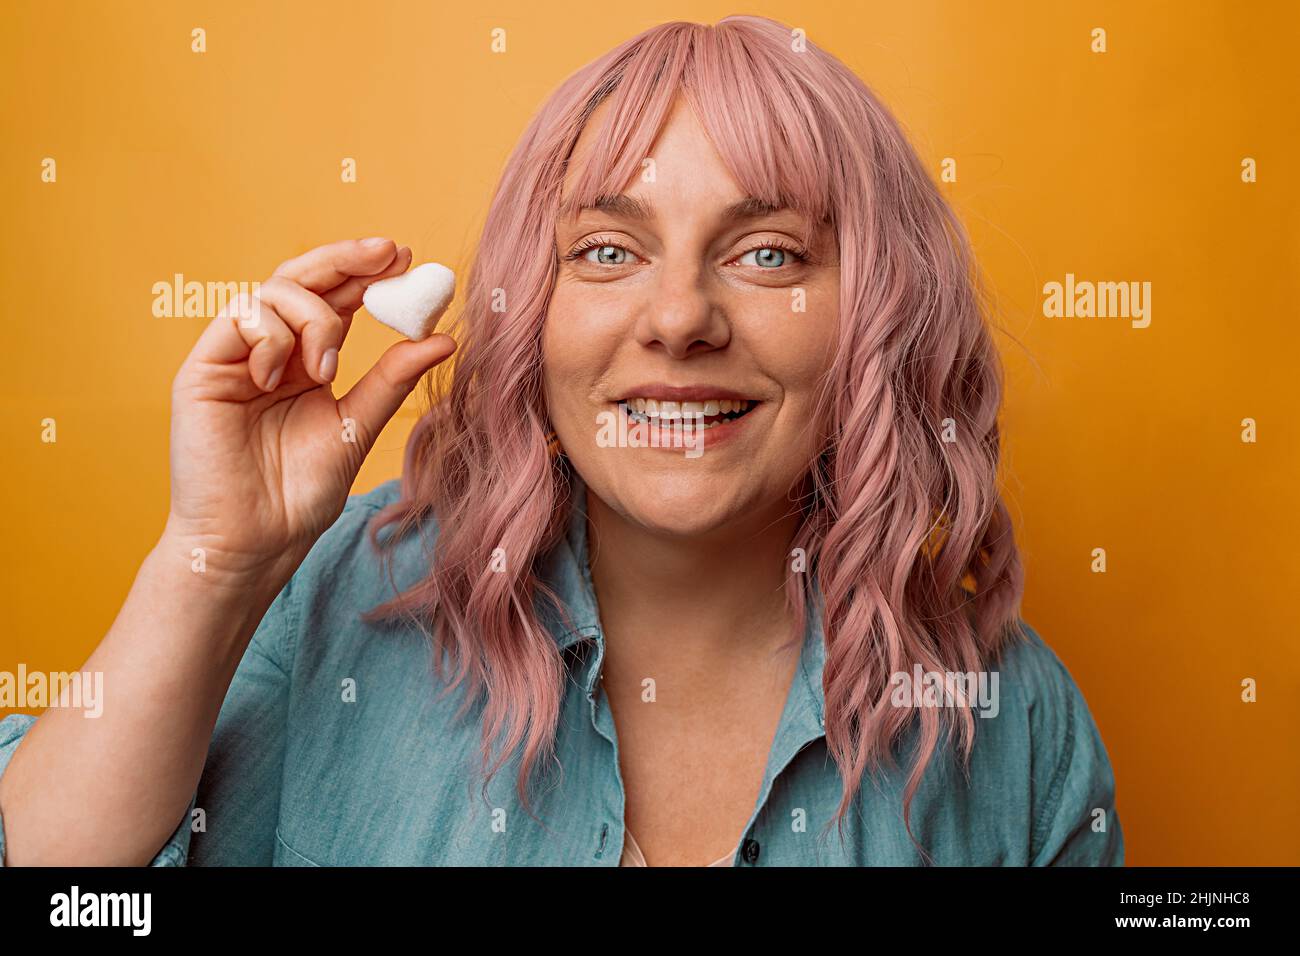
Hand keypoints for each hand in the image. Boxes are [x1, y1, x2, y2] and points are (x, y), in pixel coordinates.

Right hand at [164, 238, 454, 584]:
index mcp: (306, 362)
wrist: (254, 541)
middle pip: (301, 279)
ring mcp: (235, 357)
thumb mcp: (357, 427)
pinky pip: (240, 317)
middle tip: (388, 252)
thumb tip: (443, 338)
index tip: (407, 258)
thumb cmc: (299, 494)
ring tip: (327, 369)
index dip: (367, 274)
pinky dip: (272, 336)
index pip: (335, 300)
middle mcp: (270, 352)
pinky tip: (281, 377)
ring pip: (274, 292)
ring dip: (315, 317)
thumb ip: (391, 380)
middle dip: (346, 259)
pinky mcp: (203, 368)